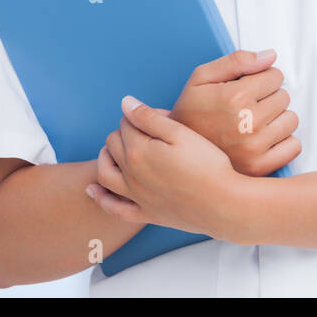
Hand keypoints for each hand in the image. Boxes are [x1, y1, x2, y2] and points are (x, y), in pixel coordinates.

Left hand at [87, 96, 244, 238]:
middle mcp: (130, 174)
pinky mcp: (145, 213)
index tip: (161, 116)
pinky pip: (113, 207)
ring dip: (104, 157)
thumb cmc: (207, 164)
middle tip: (149, 129)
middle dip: (124, 132)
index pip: (126, 123)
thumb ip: (149, 117)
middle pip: (113, 145)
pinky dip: (99, 197)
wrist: (223, 203)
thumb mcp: (181, 133)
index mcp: (138, 151)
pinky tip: (93, 189)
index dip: (141, 115)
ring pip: (104, 173)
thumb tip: (125, 103)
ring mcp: (135, 196)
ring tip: (112, 149)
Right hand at [170, 50, 300, 176]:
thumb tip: (270, 56)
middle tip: (247, 107)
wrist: (176, 154)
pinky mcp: (260, 166)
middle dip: (268, 97)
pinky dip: (283, 141)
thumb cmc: (190, 113)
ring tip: (253, 123)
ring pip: (291, 119)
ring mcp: (255, 147)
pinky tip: (262, 139)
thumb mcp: (202, 78)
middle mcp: (248, 123)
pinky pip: (293, 146)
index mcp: (235, 97)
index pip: (276, 76)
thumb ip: (237, 61)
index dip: (262, 78)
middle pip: (284, 96)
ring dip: (277, 118)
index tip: (247, 88)